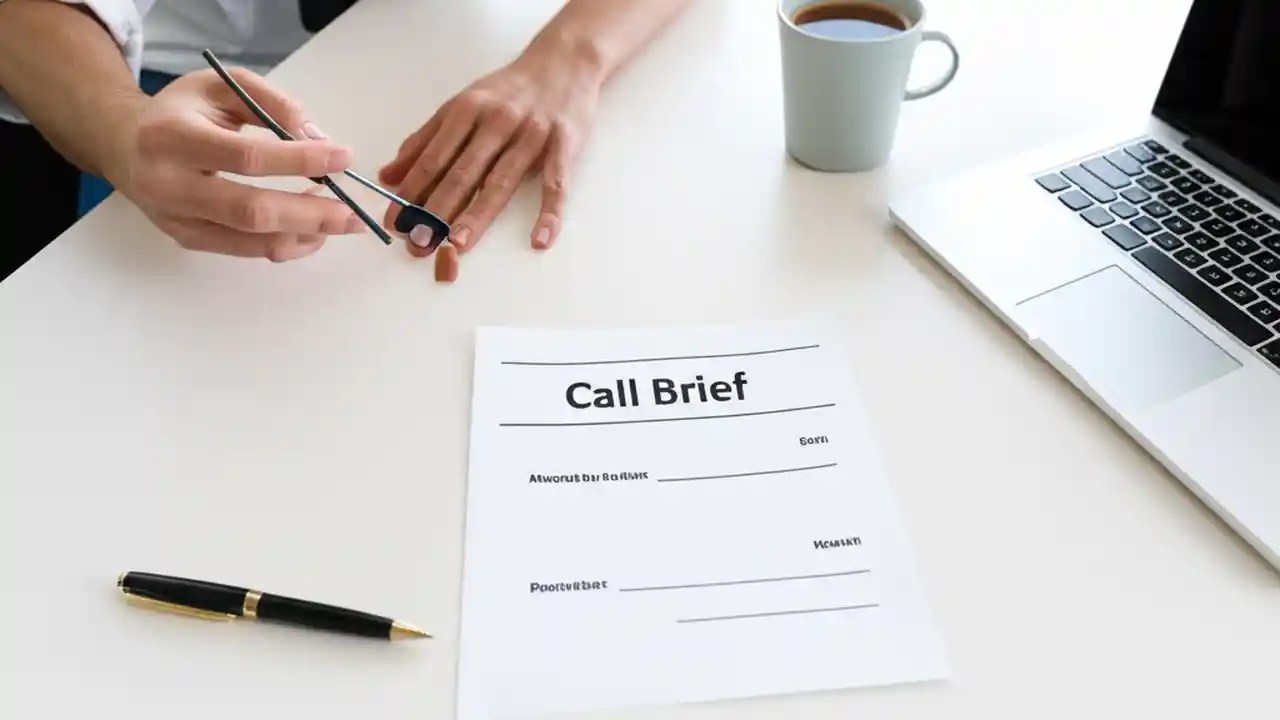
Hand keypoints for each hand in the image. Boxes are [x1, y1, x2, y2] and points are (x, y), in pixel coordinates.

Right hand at [105, 68, 363, 260]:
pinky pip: (245, 250)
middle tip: (354, 213)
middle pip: (252, 211)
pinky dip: (286, 243)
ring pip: (252, 240)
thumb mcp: (221, 85)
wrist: (123, 144)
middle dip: (311, 214)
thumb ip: (272, 103)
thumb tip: (318, 138)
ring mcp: (177, 220)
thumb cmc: (181, 111)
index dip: (300, 160)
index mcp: (173, 137)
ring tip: (342, 222)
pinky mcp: (187, 240)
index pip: (248, 157)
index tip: (343, 156)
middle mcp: (170, 185)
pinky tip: (313, 230)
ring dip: (306, 235)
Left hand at [378, 44, 601, 255]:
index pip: (432, 158)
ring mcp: (531, 134)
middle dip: (436, 211)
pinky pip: (556, 183)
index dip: (410, 192)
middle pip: (462, 173)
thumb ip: (425, 140)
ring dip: (478, 215)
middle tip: (418, 243)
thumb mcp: (462, 106)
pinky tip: (539, 240)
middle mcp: (496, 122)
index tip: (393, 222)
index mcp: (466, 111)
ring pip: (501, 181)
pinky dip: (549, 213)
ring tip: (458, 244)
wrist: (563, 62)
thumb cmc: (508, 91)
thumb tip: (389, 176)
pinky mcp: (564, 144)